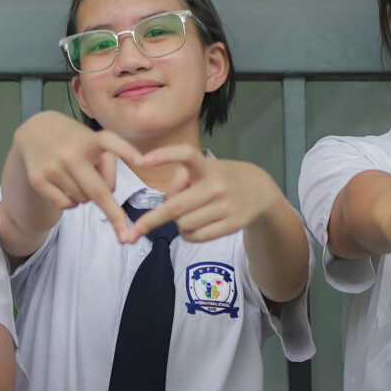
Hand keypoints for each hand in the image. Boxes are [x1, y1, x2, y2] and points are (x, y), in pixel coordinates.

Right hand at [12, 111, 141, 237]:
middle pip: (98, 191)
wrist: (36, 131)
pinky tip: (67, 188)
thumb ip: (107, 167)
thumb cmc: (76, 141)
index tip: (141, 161)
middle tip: (125, 235)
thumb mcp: (94, 143)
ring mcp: (53, 167)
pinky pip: (65, 204)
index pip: (110, 142)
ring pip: (83, 199)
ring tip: (78, 179)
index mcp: (91, 140)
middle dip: (115, 216)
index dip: (126, 152)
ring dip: (87, 198)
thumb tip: (107, 196)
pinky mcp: (39, 179)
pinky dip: (72, 203)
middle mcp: (71, 153)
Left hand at [122, 146, 287, 243]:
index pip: (185, 154)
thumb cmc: (220, 179)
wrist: (260, 191)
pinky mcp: (232, 224)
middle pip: (174, 207)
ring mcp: (226, 206)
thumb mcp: (205, 170)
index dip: (163, 155)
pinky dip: (188, 235)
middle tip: (130, 234)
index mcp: (207, 166)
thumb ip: (183, 182)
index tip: (141, 160)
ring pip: (183, 225)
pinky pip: (196, 236)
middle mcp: (216, 185)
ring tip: (189, 215)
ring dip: (177, 224)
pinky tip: (195, 226)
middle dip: (149, 222)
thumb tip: (167, 207)